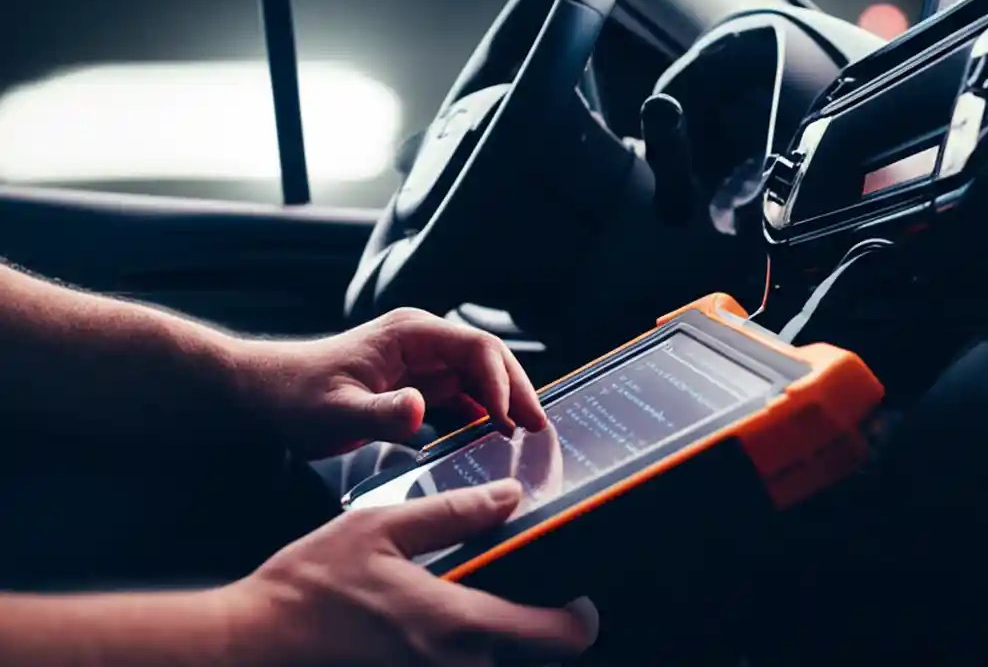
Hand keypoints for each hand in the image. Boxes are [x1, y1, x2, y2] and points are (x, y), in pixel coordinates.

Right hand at [220, 479, 597, 665]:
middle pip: (536, 660)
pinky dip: (460, 657)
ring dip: (495, 644)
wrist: (248, 648)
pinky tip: (427, 635)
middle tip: (510, 591)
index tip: (573, 595)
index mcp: (460, 624)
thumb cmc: (307, 590)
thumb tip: (508, 497)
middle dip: (535, 629)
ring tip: (461, 609)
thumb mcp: (381, 528)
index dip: (579, 615)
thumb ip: (453, 514)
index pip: (564, 636)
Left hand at [235, 308, 548, 456]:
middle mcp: (422, 342)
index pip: (476, 348)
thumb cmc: (295, 395)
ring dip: (504, 403)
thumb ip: (381, 413)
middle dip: (516, 391)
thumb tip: (420, 409)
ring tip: (526, 435)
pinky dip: (481, 414)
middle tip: (538, 427)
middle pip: (488, 359)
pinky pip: (461, 396)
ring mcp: (421, 363)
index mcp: (410, 334)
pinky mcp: (415, 386)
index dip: (502, 381)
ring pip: (480, 378)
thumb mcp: (337, 411)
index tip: (510, 420)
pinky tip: (492, 438)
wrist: (263, 394)